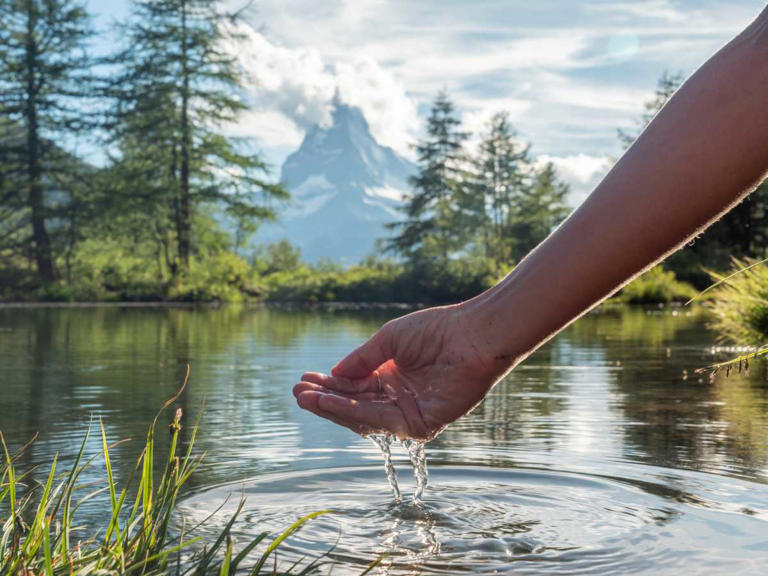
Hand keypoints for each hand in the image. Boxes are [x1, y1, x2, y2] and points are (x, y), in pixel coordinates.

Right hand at [292, 304, 507, 440]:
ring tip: (306, 398)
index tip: (303, 381)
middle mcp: (399, 398)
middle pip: (355, 405)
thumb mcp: (388, 341)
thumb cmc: (435, 331)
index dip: (329, 386)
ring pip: (364, 416)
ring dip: (333, 408)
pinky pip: (383, 421)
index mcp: (392, 378)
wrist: (472, 334)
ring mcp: (411, 413)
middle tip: (297, 393)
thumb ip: (361, 360)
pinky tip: (330, 402)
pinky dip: (355, 412)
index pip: (354, 388)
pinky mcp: (423, 423)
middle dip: (326, 400)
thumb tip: (333, 376)